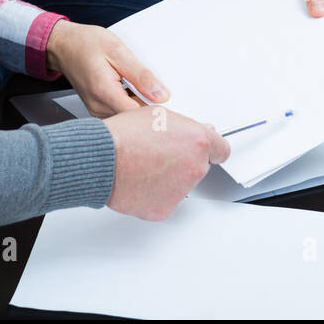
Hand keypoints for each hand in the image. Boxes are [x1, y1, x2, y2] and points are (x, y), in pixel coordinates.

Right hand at [46, 19, 169, 117]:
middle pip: (134, 121)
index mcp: (104, 92)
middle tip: (161, 92)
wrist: (63, 45)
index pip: (138, 117)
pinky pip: (121, 114)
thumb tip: (161, 94)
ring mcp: (97, 111)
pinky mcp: (98, 110)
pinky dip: (131, 105)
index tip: (171, 103)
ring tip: (144, 88)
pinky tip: (134, 91)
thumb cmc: (86, 44)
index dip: (158, 112)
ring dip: (141, 107)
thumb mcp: (118, 51)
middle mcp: (98, 107)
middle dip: (151, 109)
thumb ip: (140, 75)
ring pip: (128, 119)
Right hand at [104, 106, 229, 219]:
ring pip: (181, 185)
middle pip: (199, 167)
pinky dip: (154, 194)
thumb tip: (191, 133)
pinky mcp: (165, 208)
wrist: (102, 159)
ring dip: (168, 178)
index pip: (221, 150)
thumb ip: (184, 126)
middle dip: (184, 161)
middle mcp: (195, 167)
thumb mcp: (159, 115)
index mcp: (198, 141)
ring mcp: (181, 191)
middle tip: (160, 154)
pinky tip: (139, 180)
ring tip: (144, 165)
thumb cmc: (124, 135)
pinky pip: (164, 200)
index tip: (205, 151)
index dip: (210, 149)